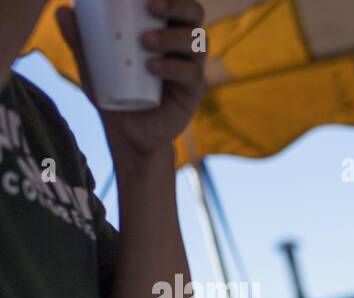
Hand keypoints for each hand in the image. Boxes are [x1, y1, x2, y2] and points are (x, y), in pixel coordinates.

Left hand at [56, 0, 206, 158]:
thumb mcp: (92, 65)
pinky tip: (153, 67)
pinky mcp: (193, 91)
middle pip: (194, 16)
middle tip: (151, 6)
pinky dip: (173, 67)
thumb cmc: (114, 94)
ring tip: (145, 41)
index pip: (176, 5)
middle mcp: (182, 46)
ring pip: (196, 42)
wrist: (128, 133)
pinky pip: (191, 73)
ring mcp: (191, 68)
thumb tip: (62, 11)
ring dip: (171, 37)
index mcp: (164, 31)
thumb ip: (79, 40)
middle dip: (177, 5)